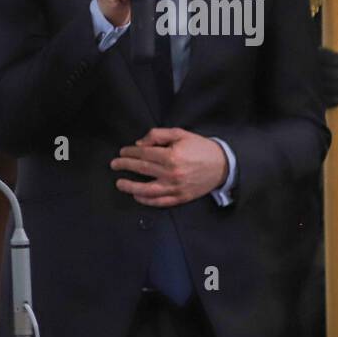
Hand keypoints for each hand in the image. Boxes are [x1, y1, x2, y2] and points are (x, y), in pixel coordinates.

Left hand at [110, 127, 227, 206]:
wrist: (223, 165)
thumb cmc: (200, 148)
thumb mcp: (181, 134)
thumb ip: (158, 135)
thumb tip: (139, 144)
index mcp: (172, 156)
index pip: (144, 154)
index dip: (130, 153)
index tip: (122, 152)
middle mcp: (172, 173)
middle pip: (142, 169)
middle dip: (125, 166)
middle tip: (114, 164)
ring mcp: (175, 188)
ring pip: (147, 190)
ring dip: (130, 187)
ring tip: (119, 183)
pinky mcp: (180, 198)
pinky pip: (159, 202)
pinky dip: (146, 200)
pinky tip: (137, 196)